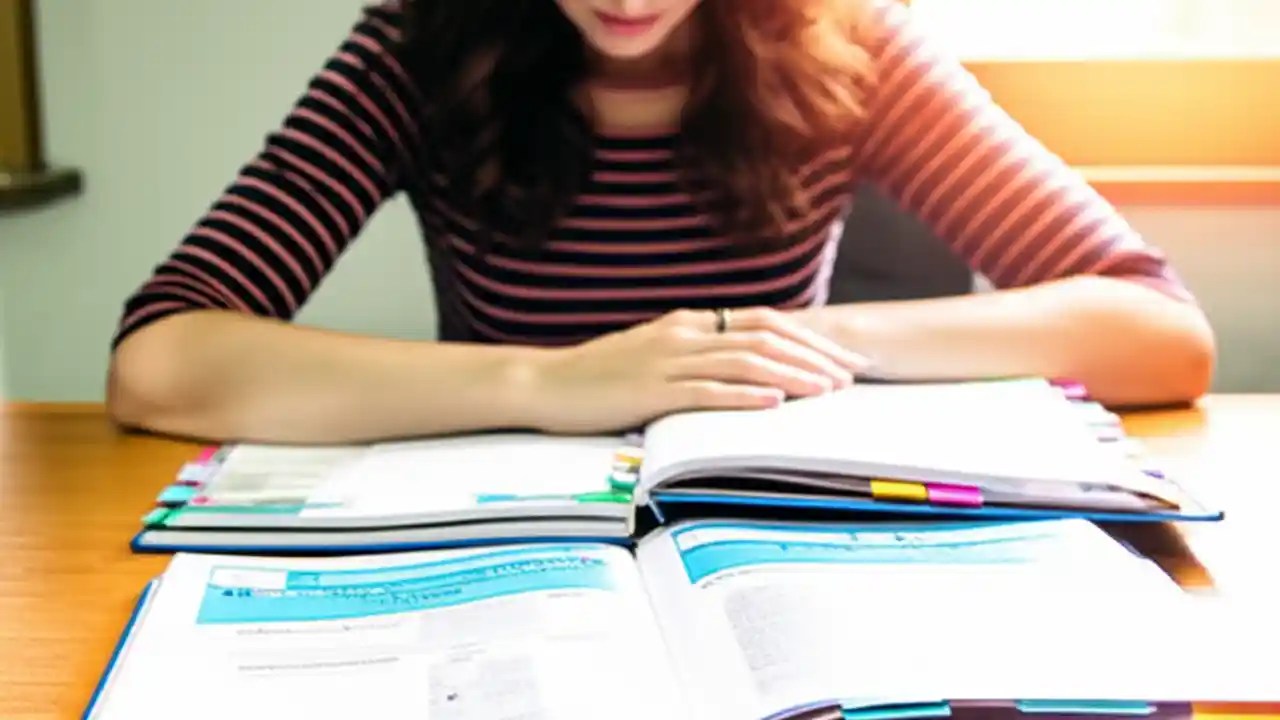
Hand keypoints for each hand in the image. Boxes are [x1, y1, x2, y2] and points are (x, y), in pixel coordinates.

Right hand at [526, 307, 869, 432]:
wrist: (547, 383)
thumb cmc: (601, 375)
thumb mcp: (657, 354)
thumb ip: (700, 356)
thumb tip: (749, 370)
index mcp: (690, 324)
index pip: (764, 323)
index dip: (811, 339)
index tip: (845, 359)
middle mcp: (685, 334)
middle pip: (765, 338)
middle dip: (815, 357)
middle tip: (852, 377)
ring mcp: (668, 361)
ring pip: (744, 362)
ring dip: (791, 376)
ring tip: (826, 390)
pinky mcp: (650, 390)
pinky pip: (705, 391)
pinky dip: (743, 396)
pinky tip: (772, 404)